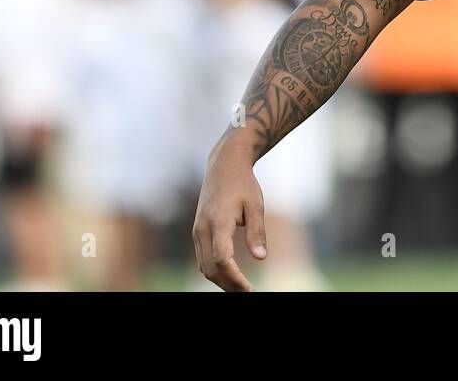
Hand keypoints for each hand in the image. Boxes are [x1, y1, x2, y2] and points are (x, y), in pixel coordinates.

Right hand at [193, 140, 266, 290]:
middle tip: (248, 292)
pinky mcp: (197, 231)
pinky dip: (215, 271)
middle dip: (228, 285)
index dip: (234, 278)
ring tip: (241, 289)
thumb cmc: (243, 183)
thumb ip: (257, 232)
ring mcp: (197, 230)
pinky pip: (202, 258)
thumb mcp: (256, 205)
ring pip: (204, 266)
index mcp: (218, 221)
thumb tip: (260, 258)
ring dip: (221, 280)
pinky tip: (230, 276)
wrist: (224, 165)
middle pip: (210, 268)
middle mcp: (202, 228)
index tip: (249, 289)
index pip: (221, 258)